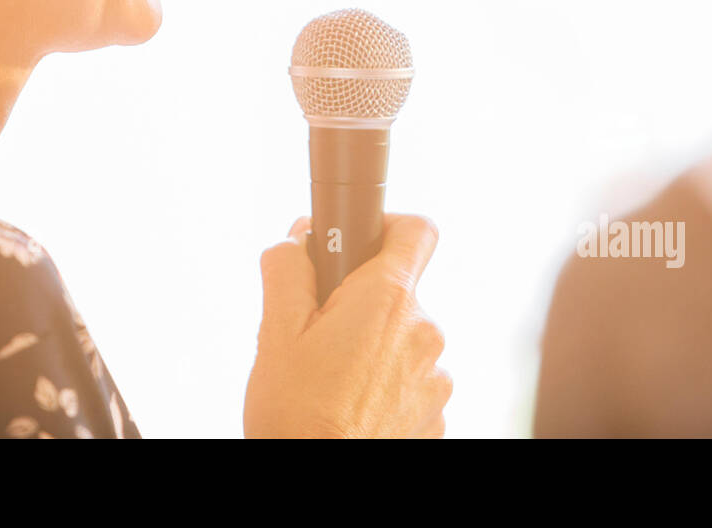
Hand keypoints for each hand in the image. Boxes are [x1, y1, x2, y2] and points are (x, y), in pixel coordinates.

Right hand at [244, 213, 450, 437]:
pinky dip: (384, 385)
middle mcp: (424, 333)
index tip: (355, 242)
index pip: (416, 230)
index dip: (386, 225)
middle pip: (398, 291)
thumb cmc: (295, 416)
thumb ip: (288, 270)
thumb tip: (297, 239)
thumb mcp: (274, 333)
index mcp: (387, 301)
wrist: (318, 485)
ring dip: (372, 349)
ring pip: (402, 340)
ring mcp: (435, 378)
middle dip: (359, 302)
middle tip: (317, 330)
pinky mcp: (436, 415)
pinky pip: (410, 381)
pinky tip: (349, 406)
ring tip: (329, 379)